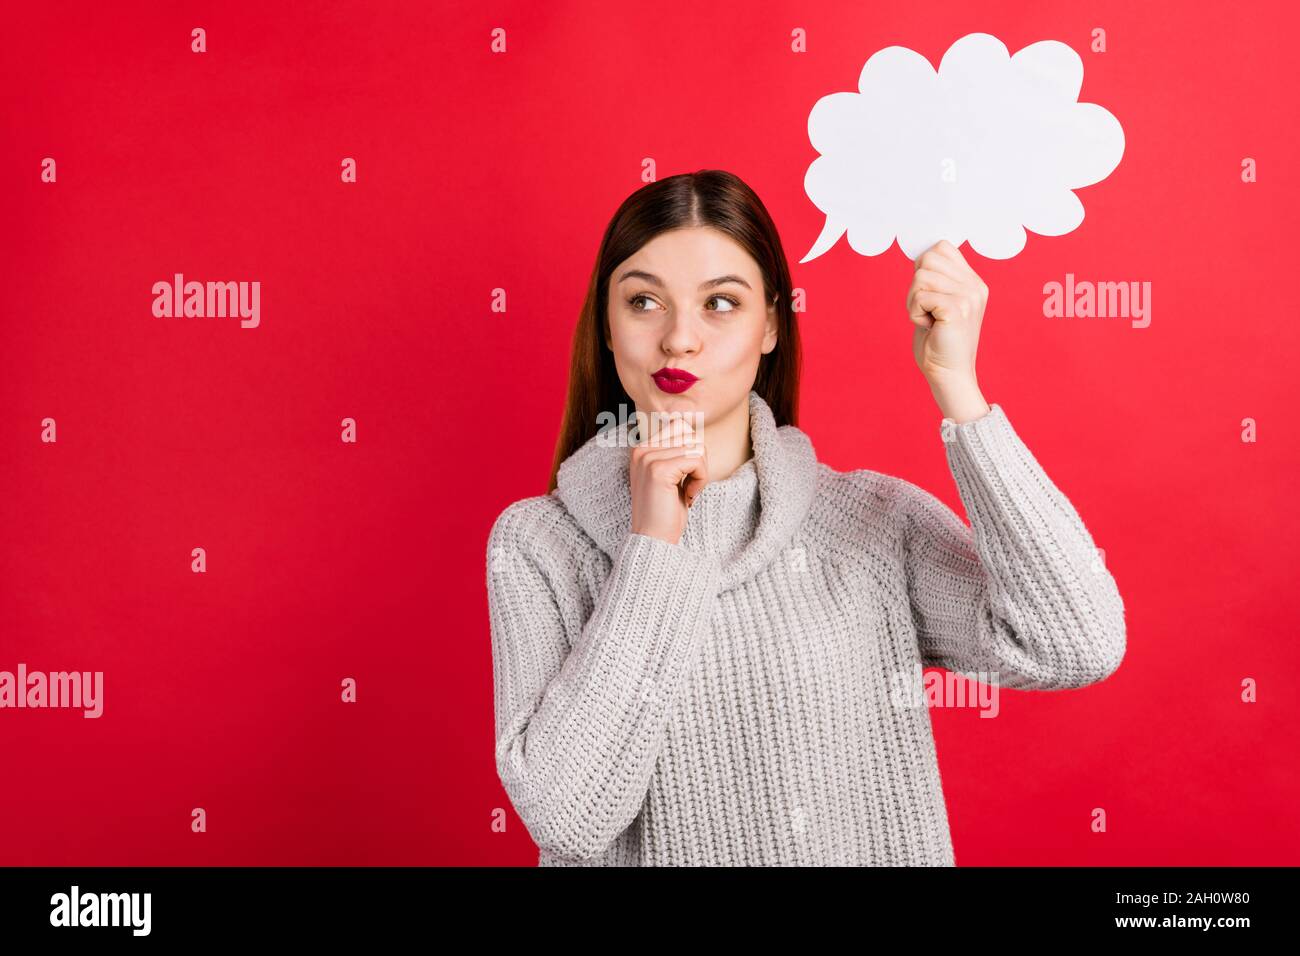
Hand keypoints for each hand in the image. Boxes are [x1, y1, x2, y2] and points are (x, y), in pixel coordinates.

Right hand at [628, 414, 708, 545]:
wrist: (653, 539)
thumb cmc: (665, 511)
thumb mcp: (671, 475)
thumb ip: (677, 451)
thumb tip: (693, 429)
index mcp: (641, 448)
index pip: (680, 426)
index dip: (692, 452)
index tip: (684, 477)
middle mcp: (641, 449)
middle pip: (690, 434)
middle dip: (699, 460)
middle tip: (689, 485)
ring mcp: (648, 458)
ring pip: (696, 447)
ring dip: (701, 472)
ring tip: (688, 491)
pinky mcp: (659, 470)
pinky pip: (696, 460)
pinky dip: (700, 480)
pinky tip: (689, 497)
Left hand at [906, 239, 991, 422]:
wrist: (949, 374)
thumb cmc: (938, 341)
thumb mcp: (940, 302)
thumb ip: (937, 278)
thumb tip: (920, 256)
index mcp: (973, 281)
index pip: (942, 247)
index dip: (924, 268)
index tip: (928, 294)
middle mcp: (974, 286)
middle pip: (927, 259)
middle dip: (915, 286)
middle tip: (926, 310)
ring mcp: (968, 297)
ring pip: (920, 277)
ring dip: (914, 302)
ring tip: (928, 319)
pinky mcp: (957, 309)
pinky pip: (920, 297)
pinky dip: (915, 314)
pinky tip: (929, 327)